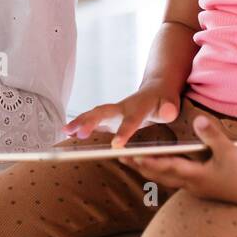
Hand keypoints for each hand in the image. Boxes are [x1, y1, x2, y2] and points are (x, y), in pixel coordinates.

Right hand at [64, 87, 179, 147]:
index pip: (131, 120)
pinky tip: (67, 132)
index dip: (124, 132)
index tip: (116, 145)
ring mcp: (113, 112)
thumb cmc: (164, 101)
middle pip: (104, 112)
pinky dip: (79, 125)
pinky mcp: (108, 117)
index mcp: (139, 107)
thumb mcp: (170, 104)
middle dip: (91, 122)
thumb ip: (169, 108)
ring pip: (94, 114)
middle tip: (79, 134)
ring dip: (79, 122)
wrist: (156, 90)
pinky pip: (91, 120)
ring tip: (65, 131)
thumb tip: (167, 112)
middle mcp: (122, 107)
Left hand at [119, 113, 236, 205]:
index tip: (133, 156)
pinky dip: (161, 173)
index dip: (150, 161)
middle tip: (121, 157)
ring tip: (133, 161)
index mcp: (197, 175)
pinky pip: (174, 180)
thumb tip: (198, 119)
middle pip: (160, 176)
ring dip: (148, 170)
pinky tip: (157, 168)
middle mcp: (192, 184)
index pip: (168, 167)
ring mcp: (195, 188)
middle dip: (140, 166)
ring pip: (165, 179)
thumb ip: (213, 135)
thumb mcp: (231, 151)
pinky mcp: (200, 187)